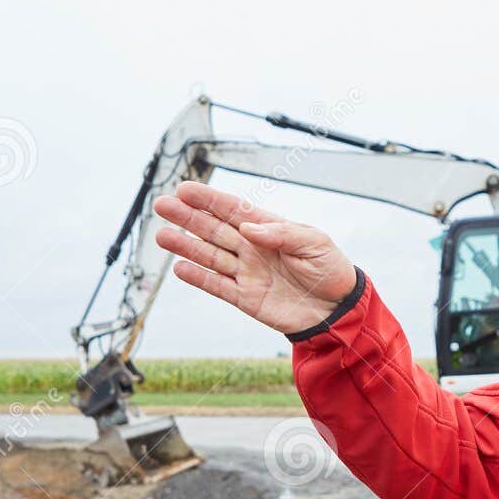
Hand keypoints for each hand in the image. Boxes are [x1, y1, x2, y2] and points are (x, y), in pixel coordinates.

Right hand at [153, 181, 357, 334]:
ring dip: (185, 246)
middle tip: (162, 205)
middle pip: (214, 230)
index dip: (209, 200)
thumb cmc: (330, 269)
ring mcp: (247, 272)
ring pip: (210, 256)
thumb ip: (282, 234)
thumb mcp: (315, 243)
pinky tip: (179, 267)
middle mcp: (252, 248)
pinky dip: (198, 278)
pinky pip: (217, 286)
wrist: (338, 309)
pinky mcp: (245, 298)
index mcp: (269, 229)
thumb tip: (248, 227)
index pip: (233, 210)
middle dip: (188, 217)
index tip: (185, 190)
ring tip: (161, 235)